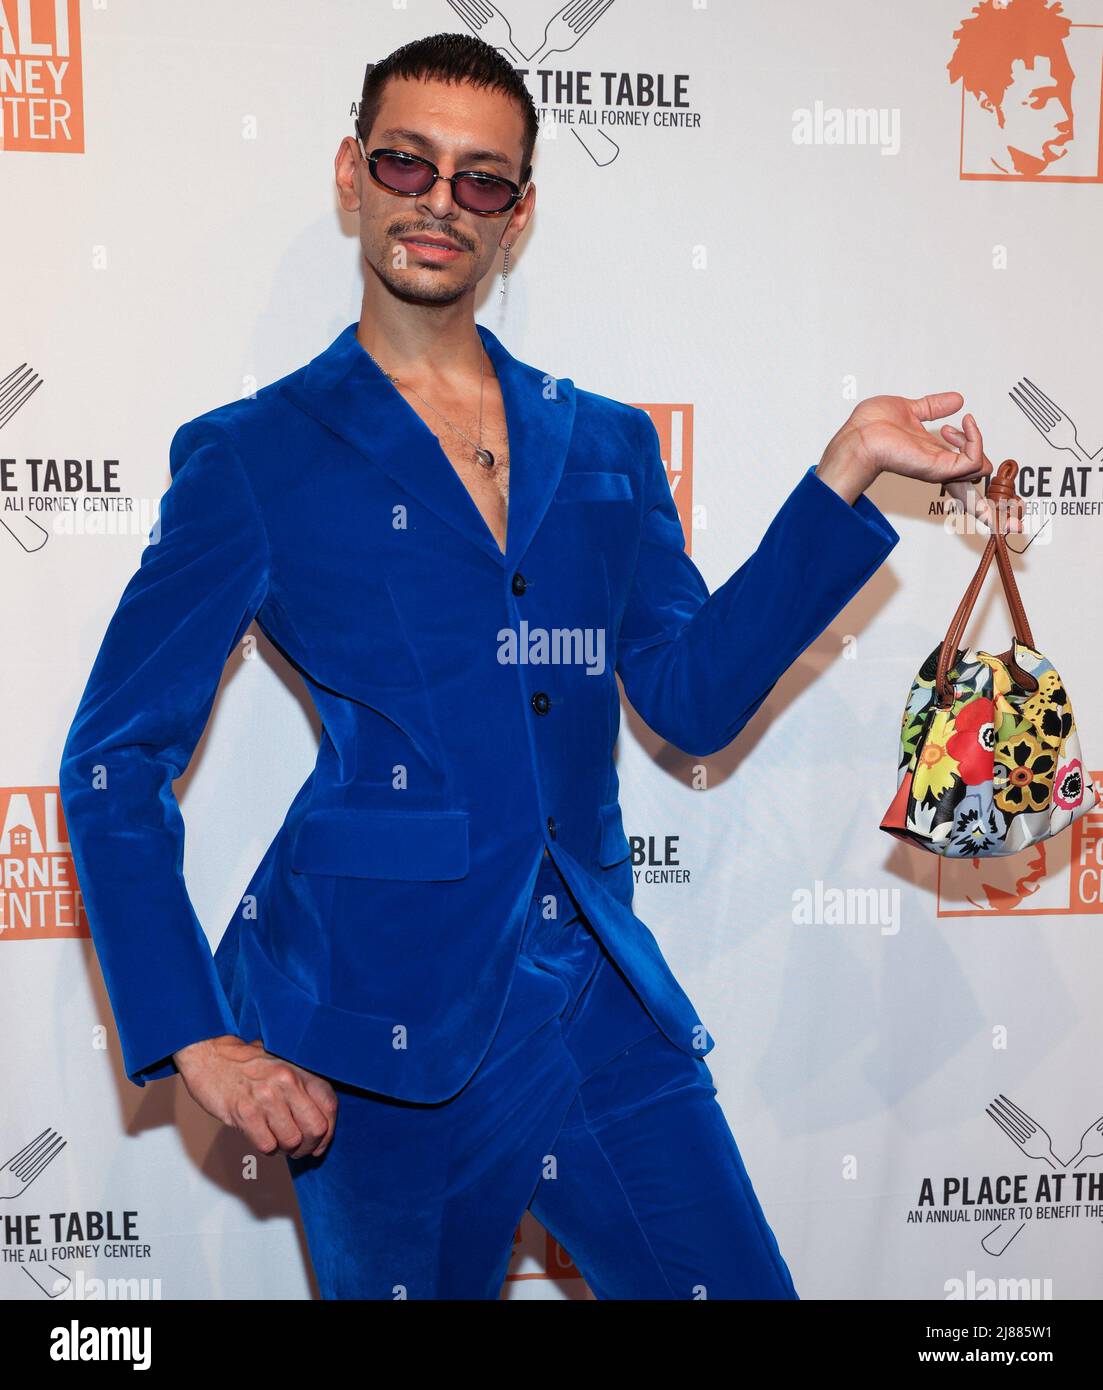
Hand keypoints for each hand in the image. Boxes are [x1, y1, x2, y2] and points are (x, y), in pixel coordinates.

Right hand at [173, 1035, 337, 1158]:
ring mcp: (266, 1097)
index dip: (328, 1132)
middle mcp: (286, 1082)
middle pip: (316, 1128)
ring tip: (276, 1139)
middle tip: (298, 1149)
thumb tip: (322, 1126)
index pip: (329, 1106)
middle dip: (309, 1146)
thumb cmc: (246, 1064)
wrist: (210, 1057)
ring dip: (285, 1148)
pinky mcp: (245, 1112)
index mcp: (299, 1070)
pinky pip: (267, 1145)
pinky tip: (260, 1135)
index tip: (321, 1143)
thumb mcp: (282, 1064)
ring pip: (292, 1141)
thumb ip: (303, 1087)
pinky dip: (266, 1147)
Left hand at [817, 393, 1021, 533]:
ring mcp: (941, 470)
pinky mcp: (941, 469)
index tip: (1008, 521)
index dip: (984, 499)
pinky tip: (961, 424)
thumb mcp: (912, 410)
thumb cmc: (873, 425)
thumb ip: (935, 407)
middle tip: (982, 453)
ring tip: (951, 426)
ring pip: (982, 469)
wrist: (861, 435)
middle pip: (977, 495)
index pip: (964, 481)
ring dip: (976, 438)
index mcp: (934, 457)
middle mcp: (940, 467)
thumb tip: (957, 400)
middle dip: (999, 505)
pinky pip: (975, 459)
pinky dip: (976, 438)